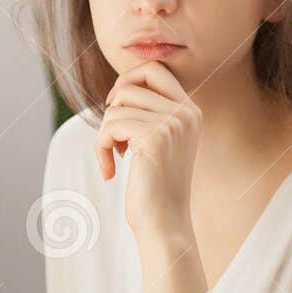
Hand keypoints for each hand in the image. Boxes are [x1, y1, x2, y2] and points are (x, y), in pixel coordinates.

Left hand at [95, 62, 200, 238]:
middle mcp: (185, 113)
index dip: (128, 80)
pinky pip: (110, 126)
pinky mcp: (154, 138)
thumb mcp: (159, 141)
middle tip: (112, 132)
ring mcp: (172, 123)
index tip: (116, 106)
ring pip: (116, 107)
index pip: (155, 68)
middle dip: (113, 105)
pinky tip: (110, 169)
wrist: (164, 223)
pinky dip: (101, 148)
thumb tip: (119, 88)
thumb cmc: (155, 185)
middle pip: (132, 84)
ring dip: (105, 134)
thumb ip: (149, 113)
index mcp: (190, 111)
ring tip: (114, 156)